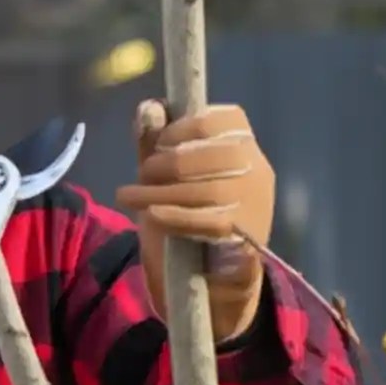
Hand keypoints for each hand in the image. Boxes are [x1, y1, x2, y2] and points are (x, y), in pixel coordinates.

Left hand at [116, 101, 274, 341]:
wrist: (208, 276)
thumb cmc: (185, 210)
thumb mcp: (166, 173)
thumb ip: (155, 140)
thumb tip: (148, 107)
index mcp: (243, 143)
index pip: (223, 119)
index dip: (184, 128)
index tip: (160, 144)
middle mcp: (257, 169)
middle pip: (209, 155)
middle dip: (164, 163)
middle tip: (141, 175)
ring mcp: (255, 204)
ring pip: (206, 189)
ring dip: (157, 191)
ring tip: (128, 196)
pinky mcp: (246, 238)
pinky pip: (209, 221)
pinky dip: (174, 216)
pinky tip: (151, 214)